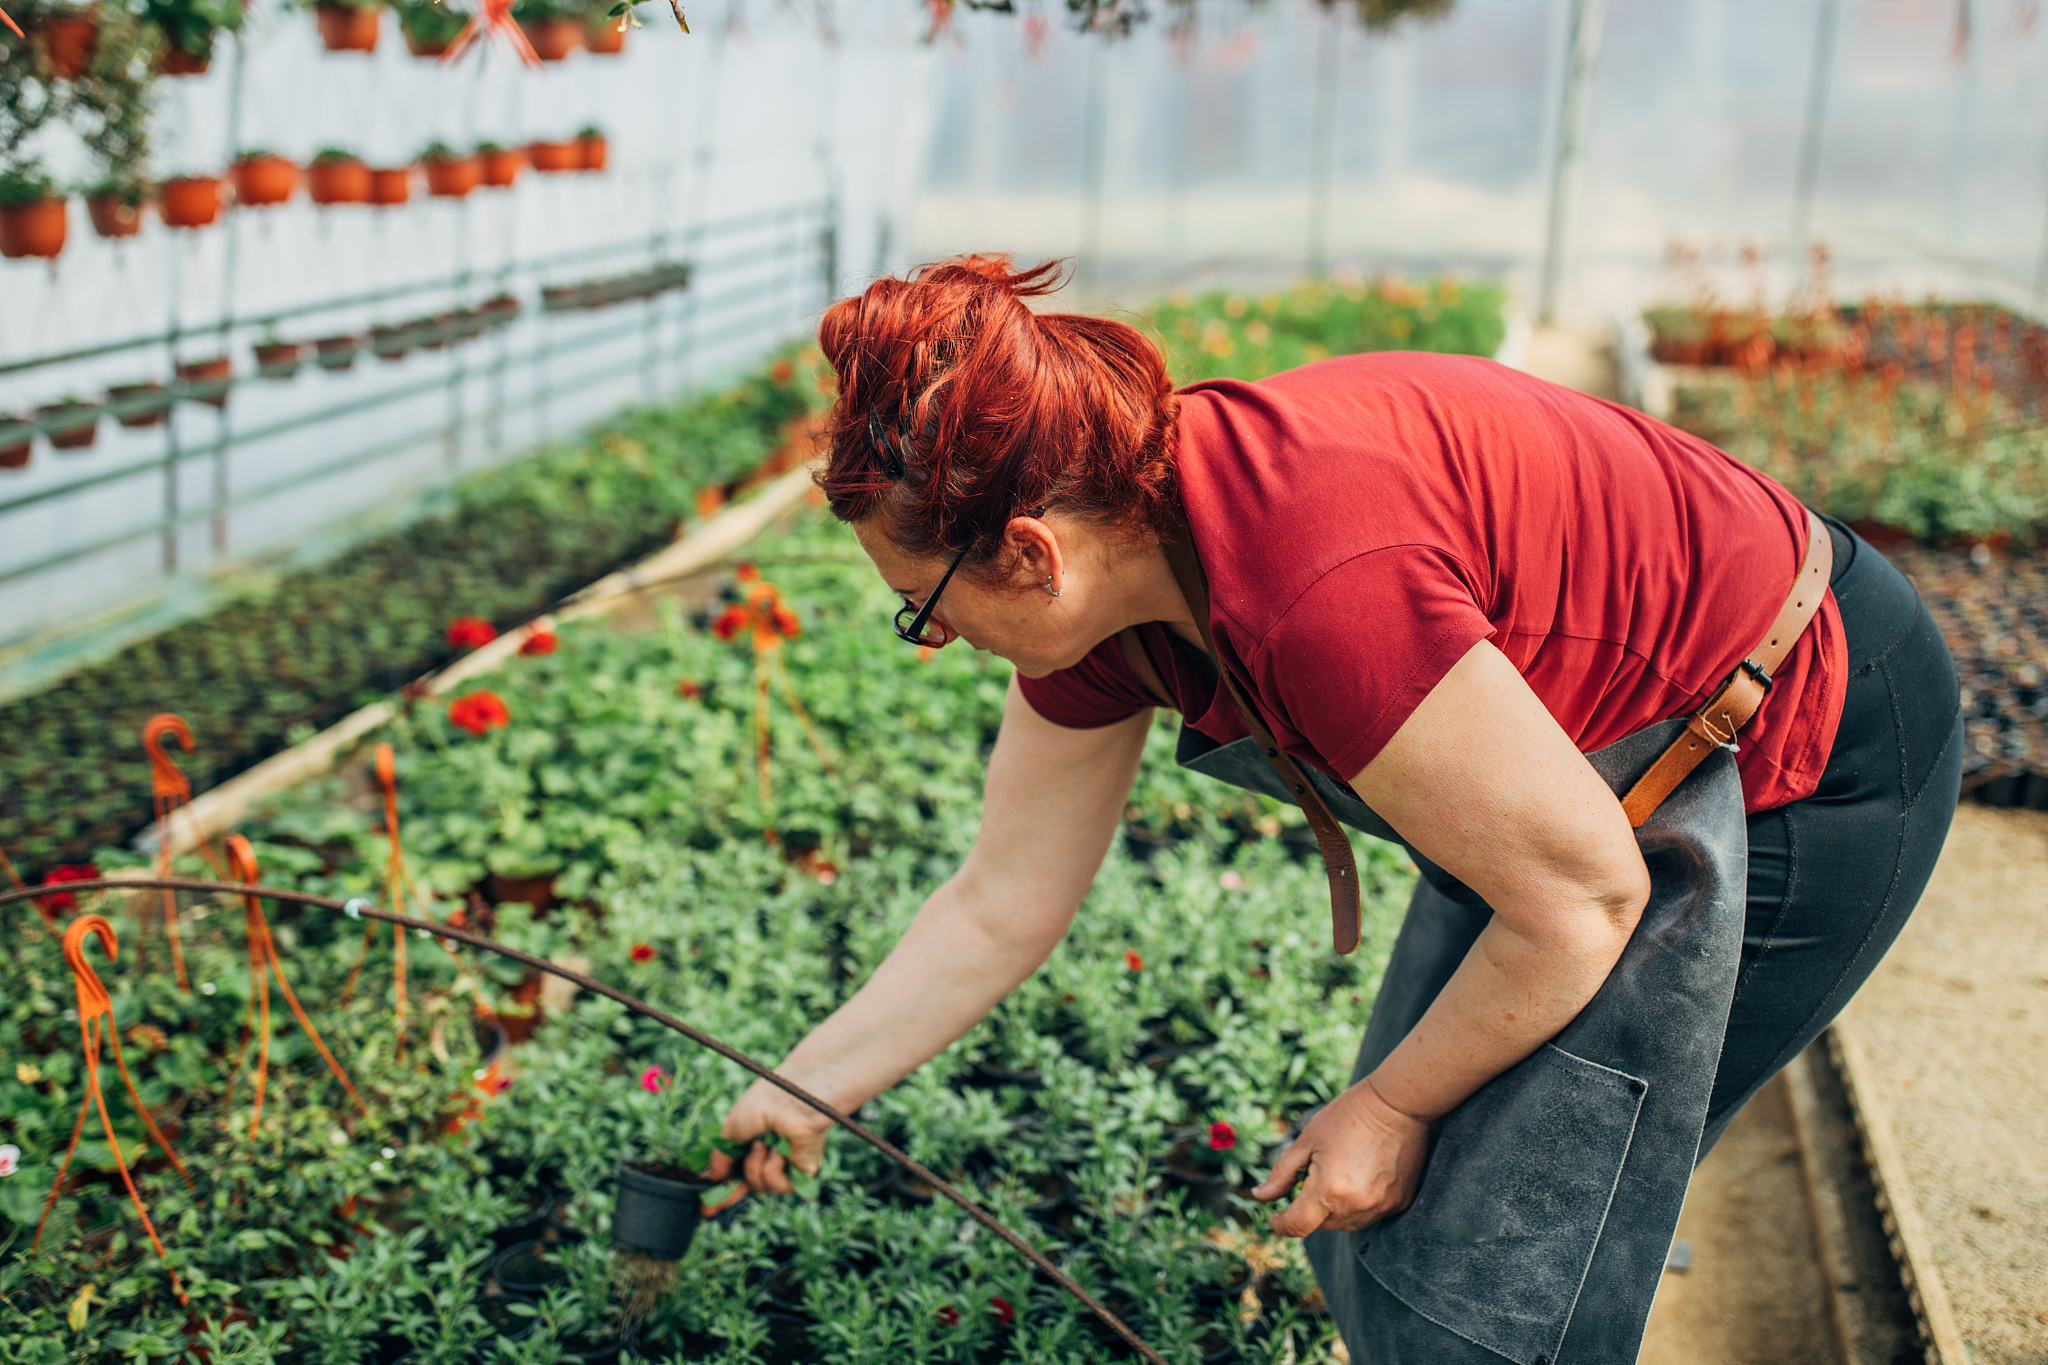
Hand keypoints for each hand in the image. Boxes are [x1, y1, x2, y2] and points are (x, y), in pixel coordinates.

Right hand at [701, 1077, 832, 1215]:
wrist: (788, 1102)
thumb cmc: (760, 1107)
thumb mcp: (731, 1131)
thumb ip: (721, 1157)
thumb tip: (713, 1178)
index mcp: (753, 1142)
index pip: (737, 1171)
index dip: (722, 1189)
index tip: (705, 1208)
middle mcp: (770, 1155)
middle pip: (749, 1185)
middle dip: (728, 1196)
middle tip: (709, 1209)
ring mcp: (786, 1165)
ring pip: (760, 1187)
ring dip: (754, 1168)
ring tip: (762, 1145)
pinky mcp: (802, 1172)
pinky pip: (778, 1185)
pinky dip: (772, 1169)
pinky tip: (779, 1151)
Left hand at [1253, 1077, 1430, 1237]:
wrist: (1397, 1105)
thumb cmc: (1348, 1116)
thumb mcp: (1306, 1140)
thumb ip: (1281, 1173)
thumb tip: (1260, 1196)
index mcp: (1328, 1190)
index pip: (1297, 1226)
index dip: (1280, 1224)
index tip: (1275, 1217)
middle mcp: (1355, 1206)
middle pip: (1320, 1227)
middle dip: (1307, 1212)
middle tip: (1307, 1183)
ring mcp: (1380, 1207)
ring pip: (1346, 1224)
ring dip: (1333, 1211)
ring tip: (1336, 1177)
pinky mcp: (1398, 1203)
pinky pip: (1370, 1216)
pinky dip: (1358, 1206)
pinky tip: (1359, 1178)